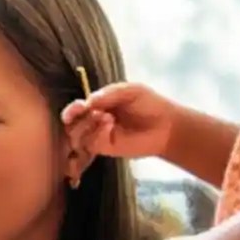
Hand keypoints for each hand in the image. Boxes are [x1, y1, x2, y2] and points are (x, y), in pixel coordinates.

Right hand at [62, 82, 181, 159]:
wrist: (167, 125)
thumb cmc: (150, 105)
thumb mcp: (130, 91)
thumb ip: (108, 94)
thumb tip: (87, 102)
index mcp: (99, 106)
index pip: (77, 109)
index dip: (73, 109)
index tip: (78, 106)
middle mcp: (94, 121)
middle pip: (72, 123)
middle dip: (75, 116)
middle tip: (87, 110)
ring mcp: (98, 136)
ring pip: (76, 135)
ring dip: (86, 124)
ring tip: (106, 117)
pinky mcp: (104, 148)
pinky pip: (90, 143)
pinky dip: (97, 133)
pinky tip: (110, 126)